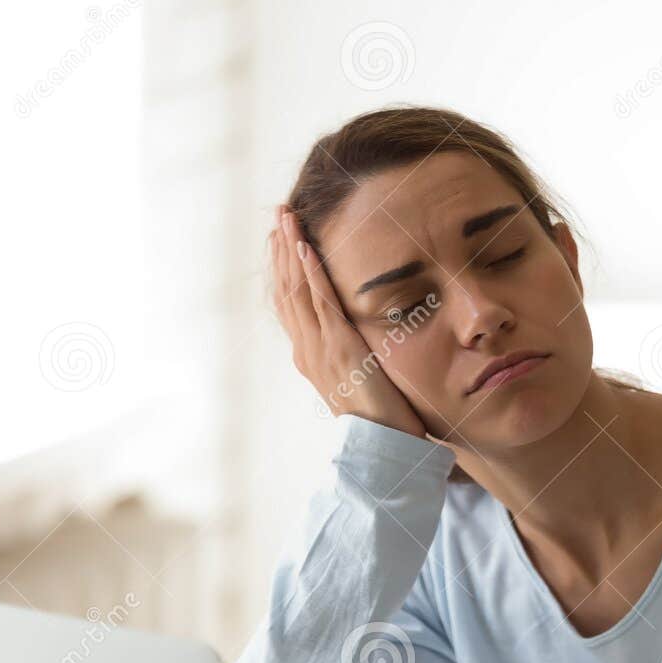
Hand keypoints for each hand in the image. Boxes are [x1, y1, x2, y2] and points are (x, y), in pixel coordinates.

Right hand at [270, 205, 426, 438]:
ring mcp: (318, 350)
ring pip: (297, 290)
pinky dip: (311, 273)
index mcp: (311, 356)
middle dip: (282, 249)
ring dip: (290, 250)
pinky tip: (305, 247)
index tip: (282, 238)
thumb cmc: (381, 420)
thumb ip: (355, 357)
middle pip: (286, 290)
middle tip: (279, 214)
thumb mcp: (362, 382)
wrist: (382, 449)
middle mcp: (307, 351)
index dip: (285, 269)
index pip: (291, 303)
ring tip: (287, 217)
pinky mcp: (338, 349)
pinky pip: (320, 303)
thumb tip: (360, 338)